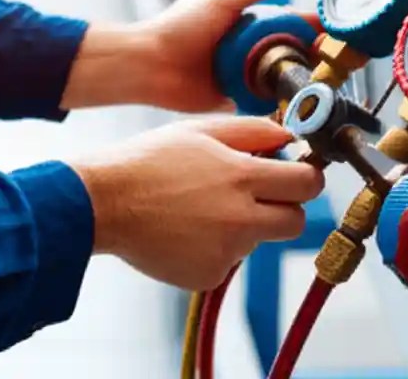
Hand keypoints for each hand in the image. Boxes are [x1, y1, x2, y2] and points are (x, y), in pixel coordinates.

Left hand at [59, 0, 318, 112]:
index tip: (336, 36)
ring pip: (279, 80)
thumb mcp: (224, 0)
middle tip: (334, 68)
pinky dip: (276, 105)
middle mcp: (247, 47)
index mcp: (247, 21)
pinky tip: (295, 108)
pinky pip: (261, 103)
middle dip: (311, 60)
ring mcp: (241, 74)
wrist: (148, 66)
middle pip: (289, 53)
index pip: (290, 22)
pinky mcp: (232, 99)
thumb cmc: (179, 27)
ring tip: (321, 90)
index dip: (312, 29)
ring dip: (296, 84)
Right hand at [68, 117, 323, 289]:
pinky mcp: (208, 276)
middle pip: (294, 222)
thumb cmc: (147, 161)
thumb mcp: (200, 131)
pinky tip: (185, 231)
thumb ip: (252, 130)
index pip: (306, 183)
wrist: (101, 204)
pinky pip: (228, 261)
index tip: (297, 174)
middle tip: (258, 196)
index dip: (306, 177)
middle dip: (285, 207)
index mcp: (241, 176)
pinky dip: (214, 249)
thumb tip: (290, 135)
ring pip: (257, 240)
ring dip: (242, 226)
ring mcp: (225, 252)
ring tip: (198, 209)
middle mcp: (239, 218)